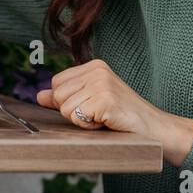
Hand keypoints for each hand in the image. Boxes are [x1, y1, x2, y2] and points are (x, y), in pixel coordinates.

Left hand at [35, 58, 192, 164]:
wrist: (153, 127)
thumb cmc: (122, 115)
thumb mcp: (91, 100)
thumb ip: (66, 96)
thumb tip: (39, 96)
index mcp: (94, 66)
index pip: (56, 82)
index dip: (68, 100)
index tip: (90, 105)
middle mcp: (97, 70)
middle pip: (58, 95)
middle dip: (73, 111)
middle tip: (97, 113)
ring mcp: (101, 83)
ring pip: (65, 108)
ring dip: (82, 120)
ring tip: (103, 116)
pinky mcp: (105, 99)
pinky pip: (77, 117)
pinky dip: (89, 125)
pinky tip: (106, 121)